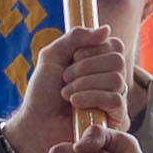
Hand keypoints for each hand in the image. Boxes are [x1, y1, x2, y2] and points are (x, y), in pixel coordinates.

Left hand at [0, 27, 132, 152]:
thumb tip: (106, 29)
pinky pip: (115, 100)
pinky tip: (75, 103)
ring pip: (116, 79)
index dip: (94, 49)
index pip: (115, 46)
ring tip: (67, 94)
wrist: (35, 123)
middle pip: (117, 61)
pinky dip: (91, 97)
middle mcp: (112, 81)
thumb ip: (75, 38)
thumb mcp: (52, 57)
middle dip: (86, 67)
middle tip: (66, 78)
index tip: (73, 58)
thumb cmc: (43, 93)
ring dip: (85, 84)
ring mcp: (115, 101)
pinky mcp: (116, 120)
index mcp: (100, 64)